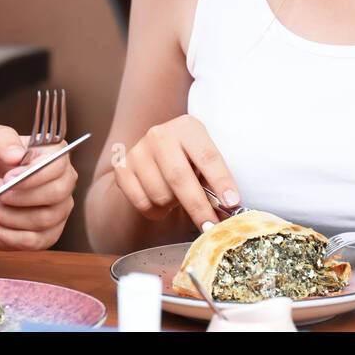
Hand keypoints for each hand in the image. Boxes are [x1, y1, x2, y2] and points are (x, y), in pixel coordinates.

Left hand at [0, 122, 76, 250]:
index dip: (34, 173)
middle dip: (19, 196)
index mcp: (48, 152)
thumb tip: (18, 154)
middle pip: (57, 192)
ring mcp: (55, 210)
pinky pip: (36, 241)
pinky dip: (10, 235)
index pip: (59, 162)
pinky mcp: (45, 235)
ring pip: (45, 218)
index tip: (7, 177)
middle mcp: (59, 180)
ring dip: (10, 216)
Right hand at [110, 114, 236, 232]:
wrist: (154, 152)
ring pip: (160, 194)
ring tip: (178, 198)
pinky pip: (142, 203)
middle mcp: (160, 135)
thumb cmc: (188, 159)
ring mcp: (138, 151)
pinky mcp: (122, 168)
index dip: (220, 181)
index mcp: (187, 128)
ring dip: (173, 206)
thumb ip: (215, 184)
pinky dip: (156, 211)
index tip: (232, 202)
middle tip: (210, 227)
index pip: (207, 156)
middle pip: (179, 178)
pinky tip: (161, 200)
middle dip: (198, 207)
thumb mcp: (204, 161)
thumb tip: (228, 213)